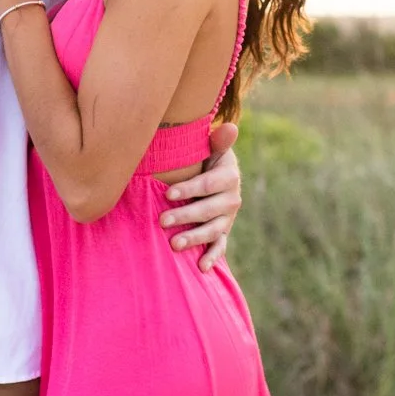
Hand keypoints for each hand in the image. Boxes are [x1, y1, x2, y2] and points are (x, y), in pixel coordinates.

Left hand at [160, 122, 240, 271]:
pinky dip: (213, 257)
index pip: (209, 184)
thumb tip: (230, 127)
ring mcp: (227, 218)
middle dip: (186, 216)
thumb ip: (218, 141)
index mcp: (229, 176)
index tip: (167, 193)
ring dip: (195, 238)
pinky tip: (201, 268)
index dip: (190, 189)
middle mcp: (232, 198)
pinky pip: (220, 247)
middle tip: (162, 221)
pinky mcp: (223, 232)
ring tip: (174, 244)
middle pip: (209, 210)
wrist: (212, 174)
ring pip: (214, 230)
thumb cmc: (205, 158)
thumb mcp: (211, 148)